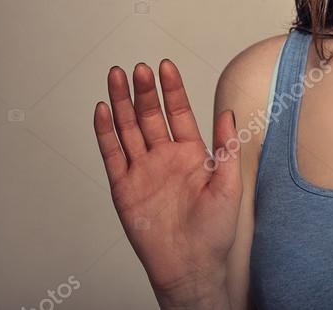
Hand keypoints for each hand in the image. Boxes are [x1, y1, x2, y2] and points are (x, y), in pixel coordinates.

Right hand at [93, 60, 241, 298]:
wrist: (191, 265)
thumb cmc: (215, 230)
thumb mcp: (230, 184)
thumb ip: (227, 148)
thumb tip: (228, 114)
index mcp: (191, 153)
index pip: (179, 112)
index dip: (171, 89)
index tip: (165, 66)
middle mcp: (164, 157)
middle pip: (150, 115)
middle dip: (143, 91)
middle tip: (137, 68)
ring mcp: (142, 171)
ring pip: (128, 129)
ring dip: (121, 103)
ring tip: (115, 76)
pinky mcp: (124, 188)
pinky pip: (112, 155)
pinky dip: (105, 132)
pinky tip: (102, 110)